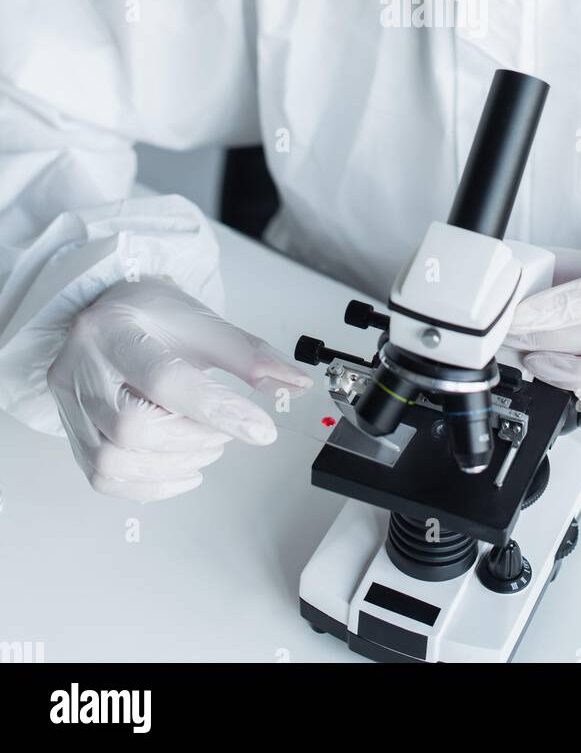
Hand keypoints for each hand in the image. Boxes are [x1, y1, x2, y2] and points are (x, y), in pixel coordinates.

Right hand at [47, 277, 312, 499]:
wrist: (111, 311)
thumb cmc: (155, 316)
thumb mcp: (205, 324)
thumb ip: (250, 356)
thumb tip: (296, 385)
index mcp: (115, 329)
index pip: (165, 379)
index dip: (217, 410)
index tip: (261, 430)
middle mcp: (82, 366)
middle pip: (131, 427)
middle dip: (191, 439)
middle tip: (223, 432)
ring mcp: (70, 403)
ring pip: (113, 459)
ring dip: (173, 465)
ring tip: (206, 446)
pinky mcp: (72, 432)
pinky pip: (104, 477)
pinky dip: (151, 485)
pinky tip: (184, 470)